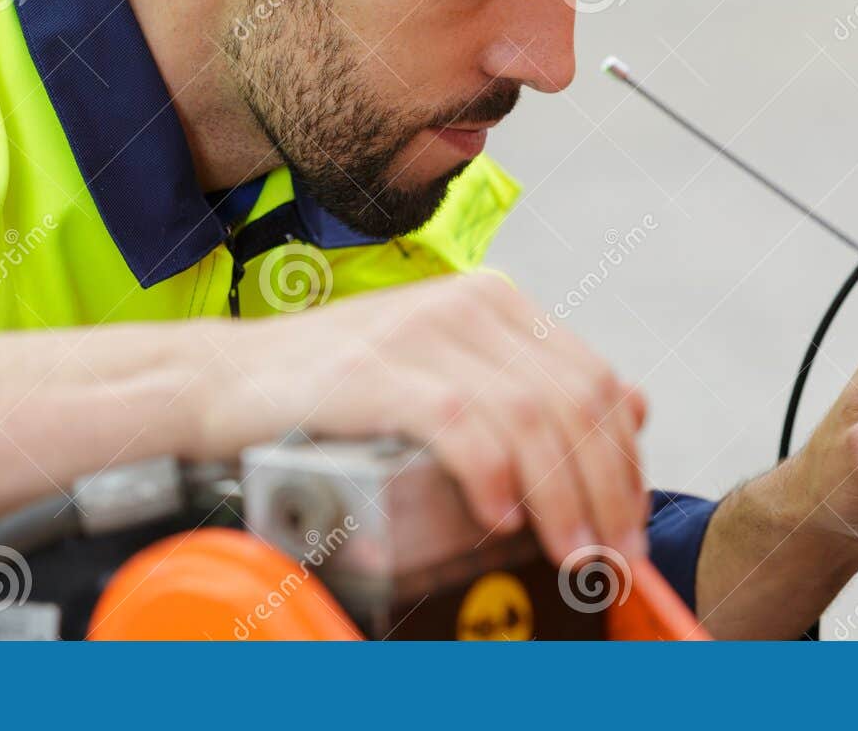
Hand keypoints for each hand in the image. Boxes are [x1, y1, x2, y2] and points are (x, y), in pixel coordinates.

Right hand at [200, 272, 649, 565]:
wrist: (222, 383)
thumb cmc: (333, 391)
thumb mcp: (446, 372)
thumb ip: (530, 384)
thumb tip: (635, 404)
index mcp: (492, 302)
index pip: (593, 379)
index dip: (624, 461)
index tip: (627, 527)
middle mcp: (466, 304)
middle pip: (574, 400)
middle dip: (606, 489)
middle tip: (609, 556)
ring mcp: (420, 332)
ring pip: (530, 416)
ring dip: (563, 498)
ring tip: (569, 552)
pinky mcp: (376, 369)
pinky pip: (460, 423)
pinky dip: (492, 475)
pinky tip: (499, 517)